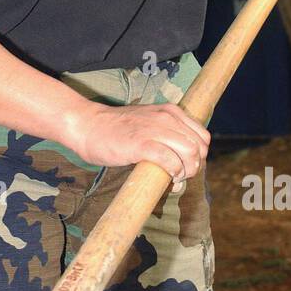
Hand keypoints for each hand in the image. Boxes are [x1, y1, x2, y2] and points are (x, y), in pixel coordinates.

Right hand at [64, 101, 209, 186]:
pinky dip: (173, 172)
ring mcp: (154, 130)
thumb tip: (183, 162)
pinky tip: (166, 177)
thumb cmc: (116, 130)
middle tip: (180, 177)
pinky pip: (170, 160)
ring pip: (189, 153)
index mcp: (171, 112)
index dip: (199, 156)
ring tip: (174, 178)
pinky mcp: (141, 144)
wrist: (88, 126)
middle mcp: (166, 118)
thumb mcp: (148, 123)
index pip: (203, 136)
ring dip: (186, 171)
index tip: (186, 166)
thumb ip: (166, 135)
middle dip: (194, 167)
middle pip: (199, 147)